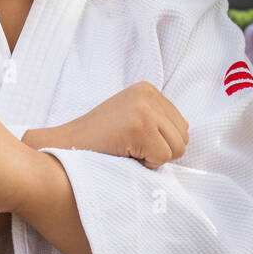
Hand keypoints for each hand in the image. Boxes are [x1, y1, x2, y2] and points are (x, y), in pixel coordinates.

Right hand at [23, 81, 187, 169]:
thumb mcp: (132, 117)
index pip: (182, 125)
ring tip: (127, 149)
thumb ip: (158, 119)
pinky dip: (146, 164)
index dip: (160, 142)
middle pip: (183, 136)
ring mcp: (144, 109)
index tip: (133, 139)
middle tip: (130, 147)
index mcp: (148, 89)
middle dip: (161, 150)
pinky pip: (163, 158)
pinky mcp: (139, 127)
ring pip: (176, 148)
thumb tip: (187, 126)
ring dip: (154, 158)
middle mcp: (148, 94)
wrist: (65, 146)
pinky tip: (124, 154)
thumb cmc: (98, 139)